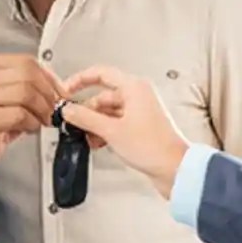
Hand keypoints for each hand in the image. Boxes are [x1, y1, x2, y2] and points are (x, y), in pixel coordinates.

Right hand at [0, 54, 66, 178]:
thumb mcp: (7, 104)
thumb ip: (32, 93)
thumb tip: (62, 88)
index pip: (27, 61)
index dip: (50, 78)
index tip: (59, 93)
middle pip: (29, 73)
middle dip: (49, 93)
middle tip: (53, 109)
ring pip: (26, 91)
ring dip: (42, 109)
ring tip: (41, 121)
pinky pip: (20, 114)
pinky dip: (32, 123)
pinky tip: (28, 129)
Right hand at [60, 65, 188, 197]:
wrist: (175, 169)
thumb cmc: (154, 147)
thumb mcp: (111, 131)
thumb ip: (85, 118)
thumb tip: (68, 110)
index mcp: (134, 88)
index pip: (100, 73)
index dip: (80, 80)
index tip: (66, 90)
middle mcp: (138, 96)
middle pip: (103, 96)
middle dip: (86, 110)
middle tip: (72, 120)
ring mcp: (139, 112)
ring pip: (108, 111)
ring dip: (95, 123)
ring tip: (85, 136)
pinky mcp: (140, 127)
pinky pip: (116, 123)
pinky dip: (105, 131)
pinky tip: (97, 142)